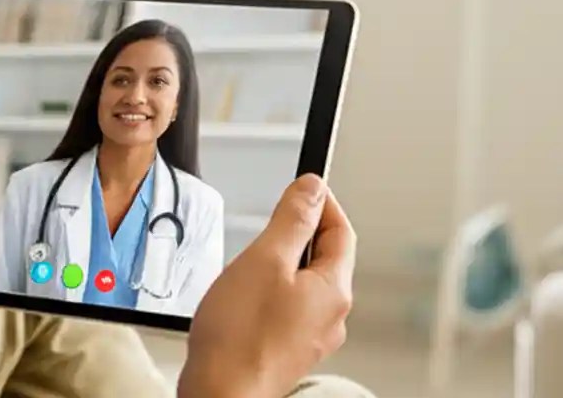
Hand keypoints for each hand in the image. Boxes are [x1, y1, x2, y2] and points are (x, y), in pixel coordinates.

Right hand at [178, 174, 355, 397]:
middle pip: (325, 259)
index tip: (304, 186)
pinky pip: (289, 309)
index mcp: (333, 290)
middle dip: (299, 234)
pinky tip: (244, 298)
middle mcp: (330, 316)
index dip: (322, 203)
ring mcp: (310, 337)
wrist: (221, 392)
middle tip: (270, 221)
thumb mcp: (264, 259)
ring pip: (305, 285)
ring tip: (249, 264)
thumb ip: (291, 220)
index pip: (341, 232)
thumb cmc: (239, 335)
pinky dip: (271, 293)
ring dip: (282, 265)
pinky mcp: (287, 351)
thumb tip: (312, 188)